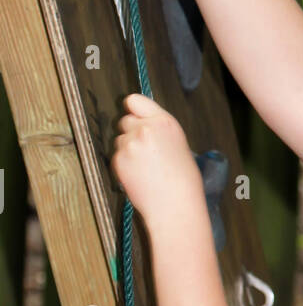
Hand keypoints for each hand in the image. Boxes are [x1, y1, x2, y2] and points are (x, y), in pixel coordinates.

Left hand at [113, 94, 202, 225]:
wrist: (175, 205)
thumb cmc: (182, 181)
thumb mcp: (179, 145)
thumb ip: (159, 130)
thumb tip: (142, 124)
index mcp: (164, 122)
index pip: (136, 100)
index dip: (133, 109)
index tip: (133, 114)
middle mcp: (145, 128)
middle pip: (125, 120)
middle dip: (130, 132)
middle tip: (145, 150)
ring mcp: (130, 143)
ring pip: (119, 140)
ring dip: (127, 150)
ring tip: (146, 168)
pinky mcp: (118, 159)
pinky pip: (116, 157)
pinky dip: (124, 165)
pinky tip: (139, 176)